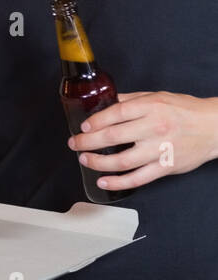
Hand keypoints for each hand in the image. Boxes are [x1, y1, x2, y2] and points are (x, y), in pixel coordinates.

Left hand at [70, 91, 217, 190]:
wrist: (214, 128)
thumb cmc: (184, 110)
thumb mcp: (157, 97)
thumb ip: (130, 101)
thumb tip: (104, 102)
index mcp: (152, 107)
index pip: (116, 113)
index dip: (95, 121)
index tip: (83, 127)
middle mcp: (155, 128)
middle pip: (114, 137)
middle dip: (88, 142)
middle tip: (74, 143)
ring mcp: (160, 150)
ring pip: (122, 161)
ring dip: (98, 162)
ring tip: (84, 159)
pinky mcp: (166, 167)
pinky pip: (138, 178)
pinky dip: (118, 182)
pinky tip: (103, 181)